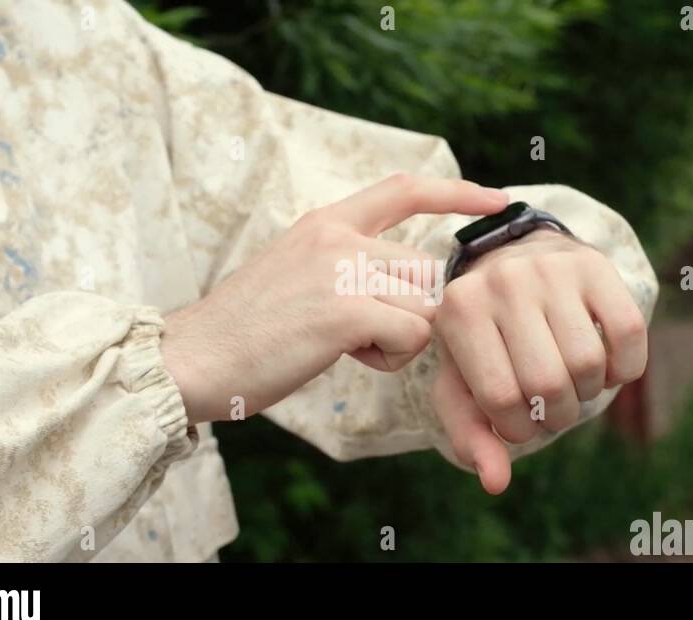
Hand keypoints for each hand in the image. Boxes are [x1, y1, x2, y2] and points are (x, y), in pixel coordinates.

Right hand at [160, 175, 508, 423]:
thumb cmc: (248, 329)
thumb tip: (412, 283)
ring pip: (426, 304)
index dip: (458, 193)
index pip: (405, 189)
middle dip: (414, 310)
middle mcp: (338, 235)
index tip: (498, 200)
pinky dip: (390, 357)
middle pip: (428, 268)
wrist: (194, 357)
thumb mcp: (299, 272)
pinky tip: (347, 356)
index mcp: (327, 222)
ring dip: (402, 336)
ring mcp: (342, 269)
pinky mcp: (344, 310)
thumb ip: (351, 264)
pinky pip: (411, 334)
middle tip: (366, 334)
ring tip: (352, 345)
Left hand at [431, 228, 647, 493]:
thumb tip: (496, 483)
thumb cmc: (486, 338)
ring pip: (589, 363)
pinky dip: (624, 368)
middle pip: (548, 383)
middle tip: (550, 408)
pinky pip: (629, 333)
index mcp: (461, 310)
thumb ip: (471, 434)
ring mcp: (550, 268)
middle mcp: (503, 282)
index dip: (516, 428)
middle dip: (556, 416)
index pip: (499, 397)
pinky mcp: (595, 266)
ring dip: (588, 394)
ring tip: (573, 385)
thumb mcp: (463, 382)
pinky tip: (606, 367)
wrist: (514, 262)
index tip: (517, 422)